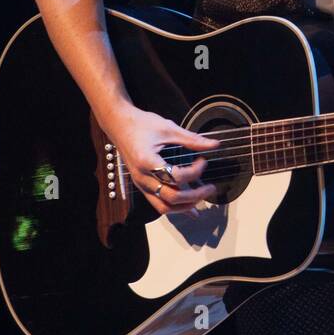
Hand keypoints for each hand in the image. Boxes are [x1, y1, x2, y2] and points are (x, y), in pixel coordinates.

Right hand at [104, 105, 221, 218]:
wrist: (119, 125)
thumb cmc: (141, 124)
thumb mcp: (168, 128)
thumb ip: (192, 139)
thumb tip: (214, 145)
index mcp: (147, 161)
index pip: (176, 176)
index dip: (195, 171)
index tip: (203, 161)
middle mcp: (142, 177)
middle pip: (171, 198)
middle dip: (194, 196)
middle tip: (210, 188)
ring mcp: (140, 184)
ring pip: (163, 207)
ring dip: (184, 207)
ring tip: (201, 199)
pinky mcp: (141, 185)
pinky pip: (158, 202)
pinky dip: (175, 207)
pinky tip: (190, 210)